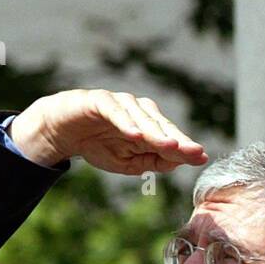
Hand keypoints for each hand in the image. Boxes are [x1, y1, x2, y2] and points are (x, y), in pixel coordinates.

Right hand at [8, 89, 207, 173]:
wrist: (62, 133)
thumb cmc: (98, 146)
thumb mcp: (128, 163)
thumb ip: (153, 161)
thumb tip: (179, 162)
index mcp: (148, 127)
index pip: (171, 138)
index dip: (186, 148)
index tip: (202, 157)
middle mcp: (138, 112)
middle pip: (162, 126)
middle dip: (178, 140)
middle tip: (193, 152)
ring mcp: (119, 104)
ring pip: (142, 117)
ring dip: (156, 132)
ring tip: (169, 146)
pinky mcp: (98, 100)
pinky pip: (114, 110)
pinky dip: (125, 122)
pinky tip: (135, 135)